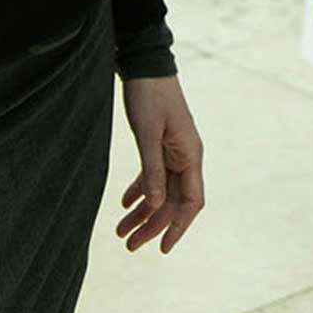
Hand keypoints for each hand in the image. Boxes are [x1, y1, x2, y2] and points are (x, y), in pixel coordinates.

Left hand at [117, 75, 203, 252]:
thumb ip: (152, 170)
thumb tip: (154, 206)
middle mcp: (186, 156)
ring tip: (120, 231)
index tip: (162, 248)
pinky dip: (139, 190)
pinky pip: (153, 175)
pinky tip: (123, 202)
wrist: (144, 64)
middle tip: (128, 245)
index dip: (178, 227)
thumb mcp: (148, 134)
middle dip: (152, 225)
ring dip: (143, 212)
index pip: (191, 202)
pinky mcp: (160, 144)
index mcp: (190, 155)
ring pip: (161, 191)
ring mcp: (174, 151)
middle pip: (172, 201)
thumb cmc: (149, 95)